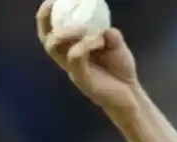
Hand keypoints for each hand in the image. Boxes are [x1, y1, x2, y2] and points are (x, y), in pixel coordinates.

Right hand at [36, 0, 139, 115]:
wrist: (131, 97)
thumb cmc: (120, 71)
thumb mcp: (117, 48)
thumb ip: (111, 37)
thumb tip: (106, 30)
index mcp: (72, 50)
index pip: (51, 32)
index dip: (46, 15)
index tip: (52, 0)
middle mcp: (68, 60)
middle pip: (46, 39)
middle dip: (46, 20)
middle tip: (57, 6)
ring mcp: (73, 70)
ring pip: (55, 47)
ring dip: (66, 32)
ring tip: (82, 27)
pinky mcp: (82, 80)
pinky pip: (75, 57)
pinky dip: (86, 44)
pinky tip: (100, 41)